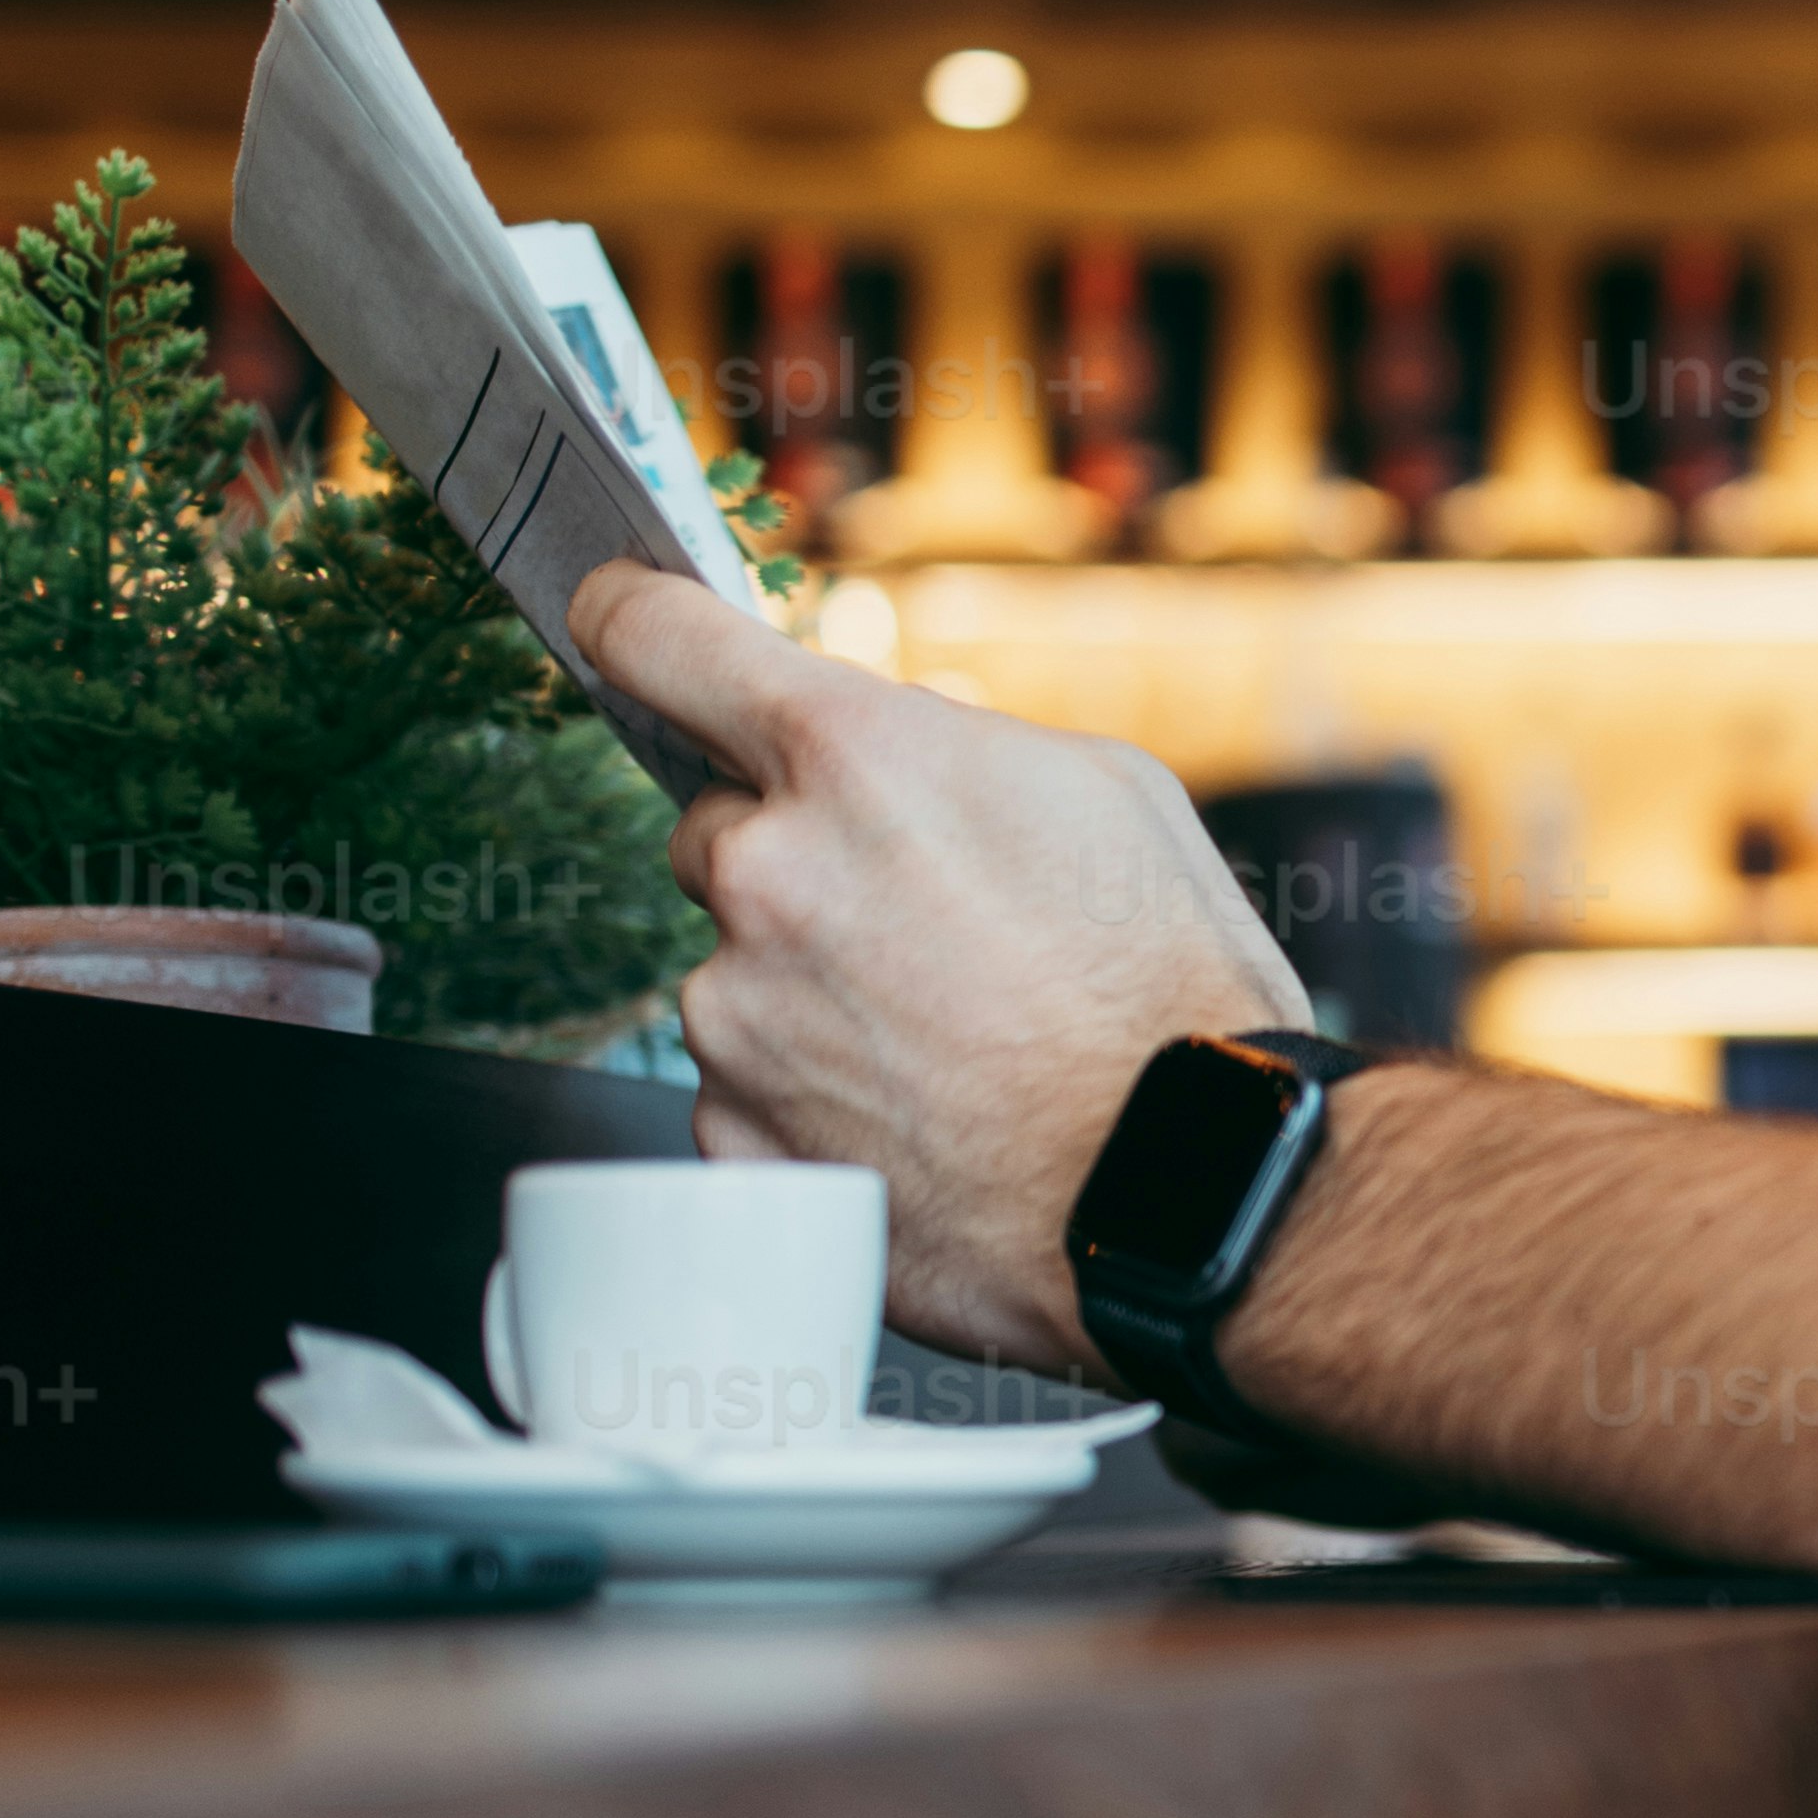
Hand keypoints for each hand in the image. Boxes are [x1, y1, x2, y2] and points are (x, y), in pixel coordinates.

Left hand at [568, 565, 1309, 1374]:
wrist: (1192, 1198)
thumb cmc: (1174, 996)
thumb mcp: (1106, 791)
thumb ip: (952, 746)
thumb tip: (895, 752)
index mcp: (851, 756)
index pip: (655, 635)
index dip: (633, 619)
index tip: (625, 623)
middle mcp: (767, 875)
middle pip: (715, 832)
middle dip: (800, 865)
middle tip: (930, 930)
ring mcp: (737, 1018)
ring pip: (738, 974)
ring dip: (815, 996)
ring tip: (954, 1046)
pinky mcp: (735, 1140)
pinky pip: (749, 1092)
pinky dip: (818, 1103)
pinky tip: (927, 1120)